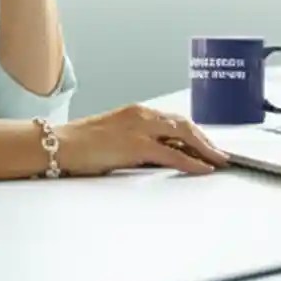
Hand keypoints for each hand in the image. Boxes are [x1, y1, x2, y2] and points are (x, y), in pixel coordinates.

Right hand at [54, 104, 231, 175]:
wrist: (60, 144)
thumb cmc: (82, 144)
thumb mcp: (116, 138)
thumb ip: (139, 143)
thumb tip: (161, 156)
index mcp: (137, 112)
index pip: (174, 120)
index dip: (195, 133)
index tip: (207, 145)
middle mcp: (141, 115)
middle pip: (184, 125)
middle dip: (205, 140)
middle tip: (220, 154)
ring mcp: (139, 128)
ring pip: (183, 135)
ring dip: (205, 148)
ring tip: (219, 161)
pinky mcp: (136, 145)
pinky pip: (172, 154)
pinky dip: (191, 161)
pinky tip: (203, 168)